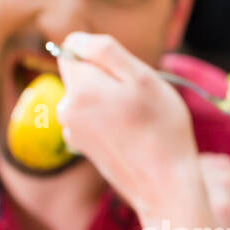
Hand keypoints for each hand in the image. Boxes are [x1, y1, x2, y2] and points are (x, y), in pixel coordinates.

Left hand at [55, 32, 200, 217]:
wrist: (164, 187)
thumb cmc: (160, 129)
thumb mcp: (141, 77)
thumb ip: (104, 51)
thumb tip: (74, 42)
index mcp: (78, 87)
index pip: (73, 46)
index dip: (101, 53)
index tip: (126, 73)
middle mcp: (66, 109)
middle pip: (82, 72)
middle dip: (106, 77)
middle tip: (136, 98)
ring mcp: (72, 131)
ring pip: (90, 95)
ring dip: (110, 100)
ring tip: (136, 120)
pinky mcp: (82, 146)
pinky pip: (93, 117)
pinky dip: (110, 120)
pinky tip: (130, 136)